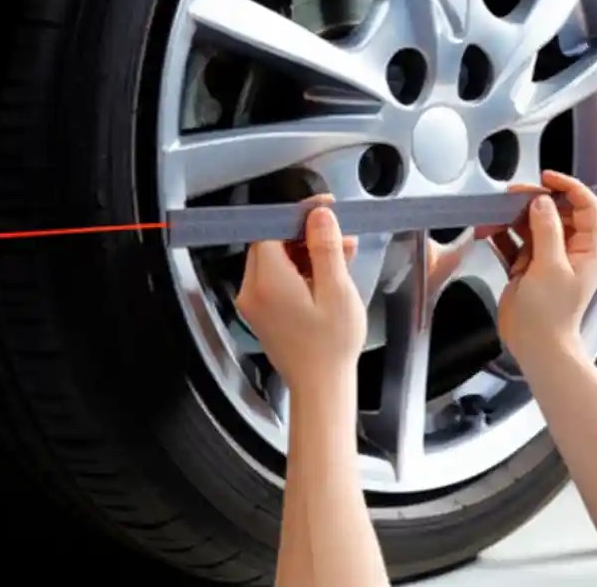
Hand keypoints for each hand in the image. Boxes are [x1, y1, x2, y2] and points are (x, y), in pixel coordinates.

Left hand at [236, 197, 364, 392]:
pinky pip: (278, 278)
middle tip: (339, 231)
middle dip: (306, 233)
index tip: (325, 208)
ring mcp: (255, 303)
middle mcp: (252, 290)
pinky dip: (301, 269)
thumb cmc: (331, 346)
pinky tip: (330, 271)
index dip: (297, 214)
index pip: (271, 229)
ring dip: (307, 251)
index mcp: (266, 282)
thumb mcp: (337, 290)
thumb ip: (326, 248)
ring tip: (343, 252)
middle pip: (272, 242)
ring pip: (277, 259)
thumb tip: (319, 216)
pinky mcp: (263, 312)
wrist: (321, 387)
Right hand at [488, 171, 596, 365]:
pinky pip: (514, 244)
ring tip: (491, 216)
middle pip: (554, 214)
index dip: (569, 188)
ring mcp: (546, 260)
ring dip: (511, 219)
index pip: (586, 207)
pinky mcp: (526, 269)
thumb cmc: (551, 314)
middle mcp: (569, 252)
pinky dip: (501, 237)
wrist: (536, 347)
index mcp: (587, 250)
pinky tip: (486, 231)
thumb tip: (541, 202)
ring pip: (530, 227)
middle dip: (532, 203)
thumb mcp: (550, 267)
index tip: (546, 179)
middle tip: (510, 196)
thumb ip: (546, 230)